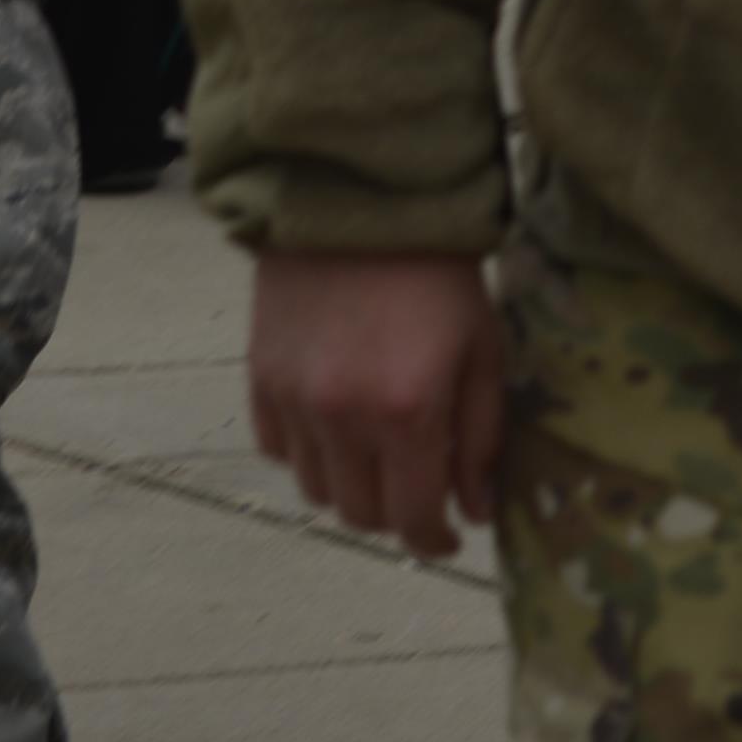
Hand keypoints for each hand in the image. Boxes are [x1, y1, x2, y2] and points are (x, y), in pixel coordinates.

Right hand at [247, 249, 507, 556]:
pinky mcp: (259, 378)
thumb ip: (480, 439)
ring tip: (377, 450)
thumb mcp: (482, 350)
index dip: (435, 541)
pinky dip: (307, 452)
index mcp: (407, 412)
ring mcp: (294, 401)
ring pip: (317, 490)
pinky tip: (334, 422)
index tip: (449, 538)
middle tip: (419, 486)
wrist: (355, 200)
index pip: (414, 518)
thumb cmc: (437, 272)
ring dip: (351, 486)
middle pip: (361, 515)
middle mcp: (342, 418)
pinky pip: (278, 450)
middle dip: (396, 514)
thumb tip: (475, 512)